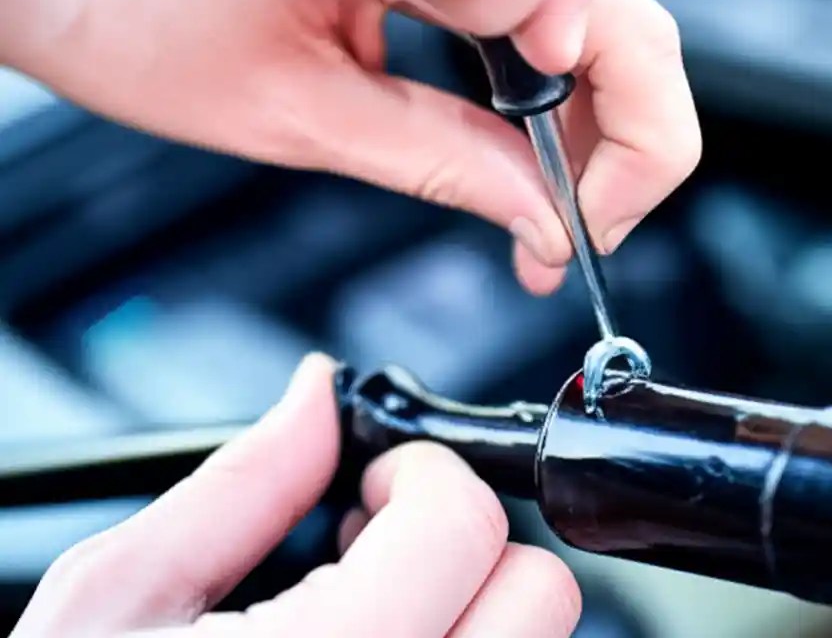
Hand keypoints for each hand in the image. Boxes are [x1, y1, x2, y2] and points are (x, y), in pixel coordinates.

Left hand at [0, 0, 699, 293]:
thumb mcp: (299, 111)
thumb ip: (441, 159)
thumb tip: (544, 219)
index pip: (612, 31)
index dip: (632, 146)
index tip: (589, 229)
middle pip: (621, 26)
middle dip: (623, 143)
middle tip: (571, 232)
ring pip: (588, 26)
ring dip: (587, 125)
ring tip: (541, 207)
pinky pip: (529, 21)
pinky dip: (540, 97)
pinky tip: (515, 151)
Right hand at [10, 354, 581, 636]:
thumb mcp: (117, 597)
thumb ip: (242, 485)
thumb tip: (314, 397)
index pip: (464, 525)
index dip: (423, 475)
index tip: (378, 481)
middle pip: (539, 594)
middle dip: (466, 539)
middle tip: (382, 542)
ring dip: (469, 604)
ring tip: (369, 608)